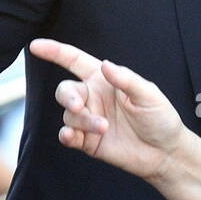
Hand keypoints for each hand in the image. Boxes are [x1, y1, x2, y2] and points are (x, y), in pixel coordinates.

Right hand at [28, 38, 188, 182]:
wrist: (165, 153)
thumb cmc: (160, 118)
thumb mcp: (149, 95)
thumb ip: (126, 80)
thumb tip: (105, 64)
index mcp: (105, 79)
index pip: (74, 61)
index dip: (55, 52)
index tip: (35, 46)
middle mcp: (93, 97)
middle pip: (65, 90)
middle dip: (67, 97)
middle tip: (78, 106)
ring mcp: (89, 119)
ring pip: (69, 115)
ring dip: (82, 121)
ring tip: (104, 128)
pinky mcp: (88, 141)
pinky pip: (68, 135)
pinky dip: (66, 135)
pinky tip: (72, 136)